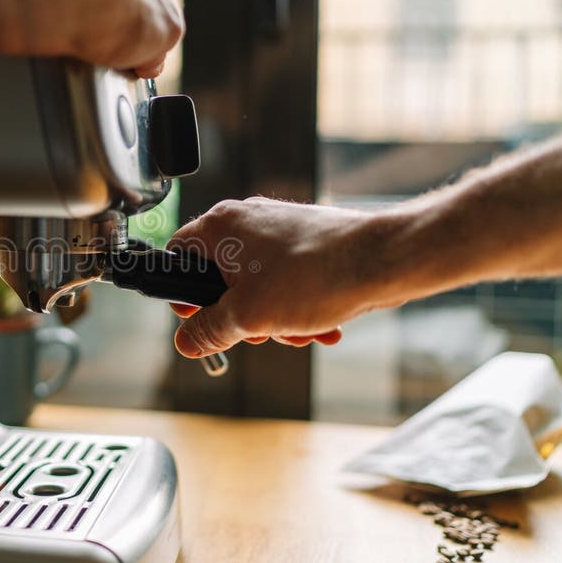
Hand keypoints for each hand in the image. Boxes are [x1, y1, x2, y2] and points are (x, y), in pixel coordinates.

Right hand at [167, 198, 392, 357]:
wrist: (384, 260)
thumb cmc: (315, 276)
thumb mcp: (248, 316)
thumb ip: (210, 330)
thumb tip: (187, 342)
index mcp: (220, 228)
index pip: (177, 256)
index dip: (183, 294)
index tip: (199, 319)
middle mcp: (245, 220)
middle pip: (219, 277)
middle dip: (238, 316)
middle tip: (255, 335)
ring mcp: (278, 228)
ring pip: (257, 283)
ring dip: (273, 317)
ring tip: (298, 332)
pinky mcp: (305, 240)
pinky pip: (287, 279)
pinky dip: (297, 305)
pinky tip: (321, 326)